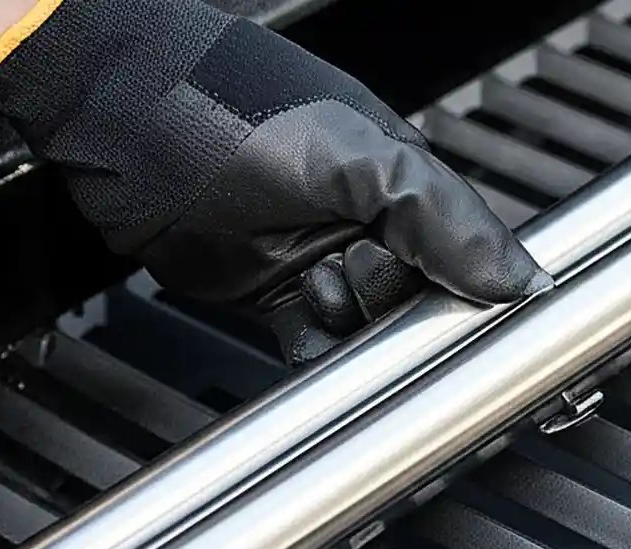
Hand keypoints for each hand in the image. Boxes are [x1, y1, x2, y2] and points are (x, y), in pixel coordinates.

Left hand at [0, 0, 550, 363]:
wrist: (114, 120)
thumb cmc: (226, 111)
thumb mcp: (352, 158)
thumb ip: (437, 214)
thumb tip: (516, 275)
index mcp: (396, 174)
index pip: (463, 246)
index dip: (473, 286)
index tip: (478, 322)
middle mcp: (362, 216)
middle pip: (417, 296)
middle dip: (404, 311)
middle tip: (381, 301)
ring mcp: (315, 253)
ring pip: (366, 326)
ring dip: (357, 334)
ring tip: (330, 305)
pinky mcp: (270, 289)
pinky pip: (315, 342)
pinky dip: (320, 354)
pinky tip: (317, 345)